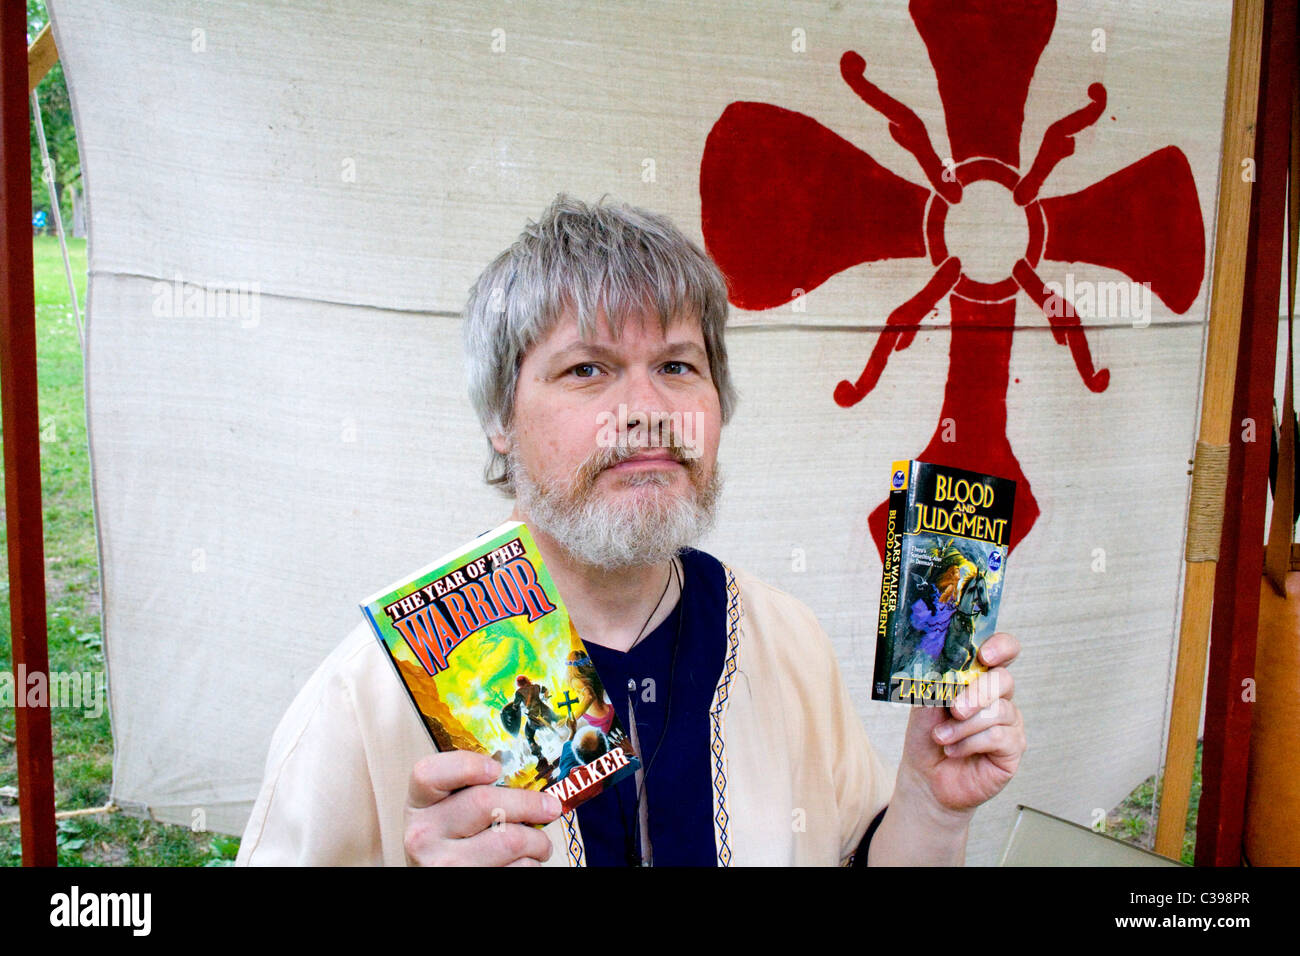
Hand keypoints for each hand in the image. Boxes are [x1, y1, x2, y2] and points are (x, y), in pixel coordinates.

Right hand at [404, 751, 561, 865]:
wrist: (440, 874)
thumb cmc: (453, 839)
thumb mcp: (449, 811)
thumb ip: (472, 790)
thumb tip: (530, 776)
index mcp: (419, 804)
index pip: (429, 774)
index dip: (466, 766)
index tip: (496, 768)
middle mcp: (423, 835)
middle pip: (483, 803)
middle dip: (528, 803)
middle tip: (551, 807)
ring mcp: (443, 864)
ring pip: (509, 840)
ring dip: (538, 841)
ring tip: (541, 843)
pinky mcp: (466, 883)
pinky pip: (516, 869)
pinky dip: (530, 864)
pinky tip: (524, 861)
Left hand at [899, 632, 1026, 816]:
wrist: (926, 776)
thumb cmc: (927, 735)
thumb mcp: (924, 703)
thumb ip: (935, 682)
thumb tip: (940, 666)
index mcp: (979, 678)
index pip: (1003, 651)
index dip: (1001, 647)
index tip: (985, 655)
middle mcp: (999, 697)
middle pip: (1003, 680)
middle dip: (976, 693)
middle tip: (954, 709)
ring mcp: (1009, 722)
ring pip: (998, 711)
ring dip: (963, 726)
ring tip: (941, 737)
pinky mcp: (1013, 747)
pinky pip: (998, 737)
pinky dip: (969, 743)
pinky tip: (953, 750)